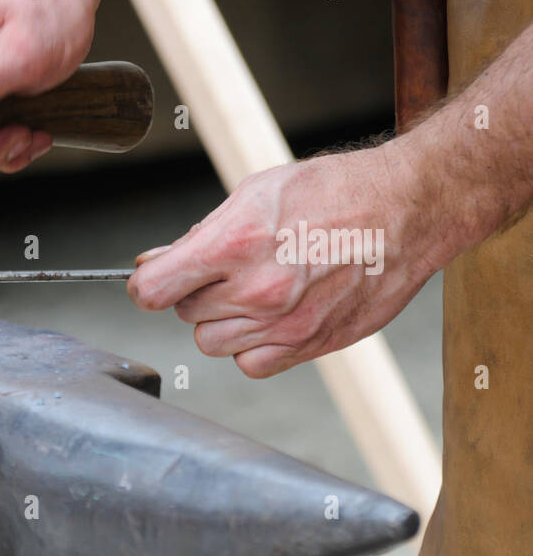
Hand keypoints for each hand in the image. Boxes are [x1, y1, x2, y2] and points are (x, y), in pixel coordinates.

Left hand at [127, 143, 450, 377]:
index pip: (153, 290)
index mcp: (235, 243)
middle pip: (185, 314)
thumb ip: (200, 234)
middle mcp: (257, 289)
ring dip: (223, 320)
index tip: (152, 280)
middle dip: (196, 292)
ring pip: (212, 343)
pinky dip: (252, 347)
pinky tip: (272, 316)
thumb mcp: (256, 191)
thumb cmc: (335, 191)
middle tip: (229, 268)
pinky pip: (250, 365)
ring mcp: (285, 323)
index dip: (146, 285)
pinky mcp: (310, 344)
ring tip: (256, 288)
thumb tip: (153, 262)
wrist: (409, 209)